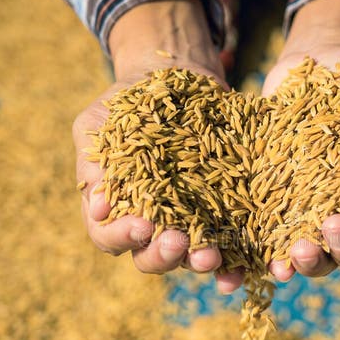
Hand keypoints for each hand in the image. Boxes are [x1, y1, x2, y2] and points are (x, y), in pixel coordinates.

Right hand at [73, 0, 242, 293]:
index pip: (109, 236)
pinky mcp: (223, 214)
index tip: (141, 225)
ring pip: (189, 256)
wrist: (173, 79)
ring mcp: (189, 222)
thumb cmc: (127, 102)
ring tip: (211, 256)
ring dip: (199, 261)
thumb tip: (98, 208)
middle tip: (178, 241)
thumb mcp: (100, 122)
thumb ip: (94, 161)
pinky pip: (230, 244)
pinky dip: (237, 258)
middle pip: (150, 257)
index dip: (122, 236)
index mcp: (115, 208)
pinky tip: (246, 261)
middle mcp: (151, 225)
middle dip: (163, 254)